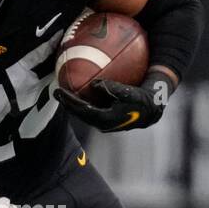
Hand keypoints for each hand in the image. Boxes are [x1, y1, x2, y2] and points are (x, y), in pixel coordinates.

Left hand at [54, 70, 171, 131]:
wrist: (152, 111)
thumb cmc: (141, 100)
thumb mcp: (129, 93)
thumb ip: (112, 88)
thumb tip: (94, 84)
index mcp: (105, 119)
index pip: (81, 110)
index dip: (69, 101)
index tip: (59, 91)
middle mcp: (102, 124)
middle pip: (79, 114)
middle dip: (67, 104)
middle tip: (56, 92)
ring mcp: (104, 122)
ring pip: (84, 114)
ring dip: (73, 104)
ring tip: (63, 94)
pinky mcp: (107, 118)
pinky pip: (90, 110)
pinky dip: (82, 102)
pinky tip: (79, 93)